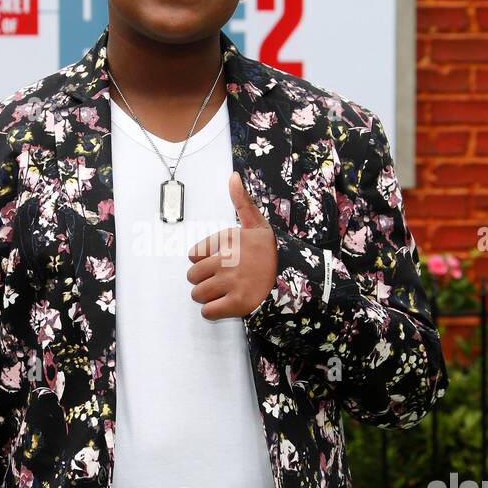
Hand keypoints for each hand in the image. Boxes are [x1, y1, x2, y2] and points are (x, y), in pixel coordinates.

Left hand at [186, 173, 277, 319]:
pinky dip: (213, 311)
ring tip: (225, 292)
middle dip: (203, 280)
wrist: (295, 279)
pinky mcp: (238, 304)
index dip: (205, 260)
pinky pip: (208, 312)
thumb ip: (242, 201)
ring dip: (207, 296)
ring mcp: (233, 282)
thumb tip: (233, 175)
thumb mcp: (257, 224)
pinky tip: (226, 304)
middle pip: (192, 276)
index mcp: (228, 239)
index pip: (193, 255)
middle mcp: (228, 259)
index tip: (221, 262)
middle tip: (223, 280)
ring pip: (198, 294)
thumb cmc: (270, 252)